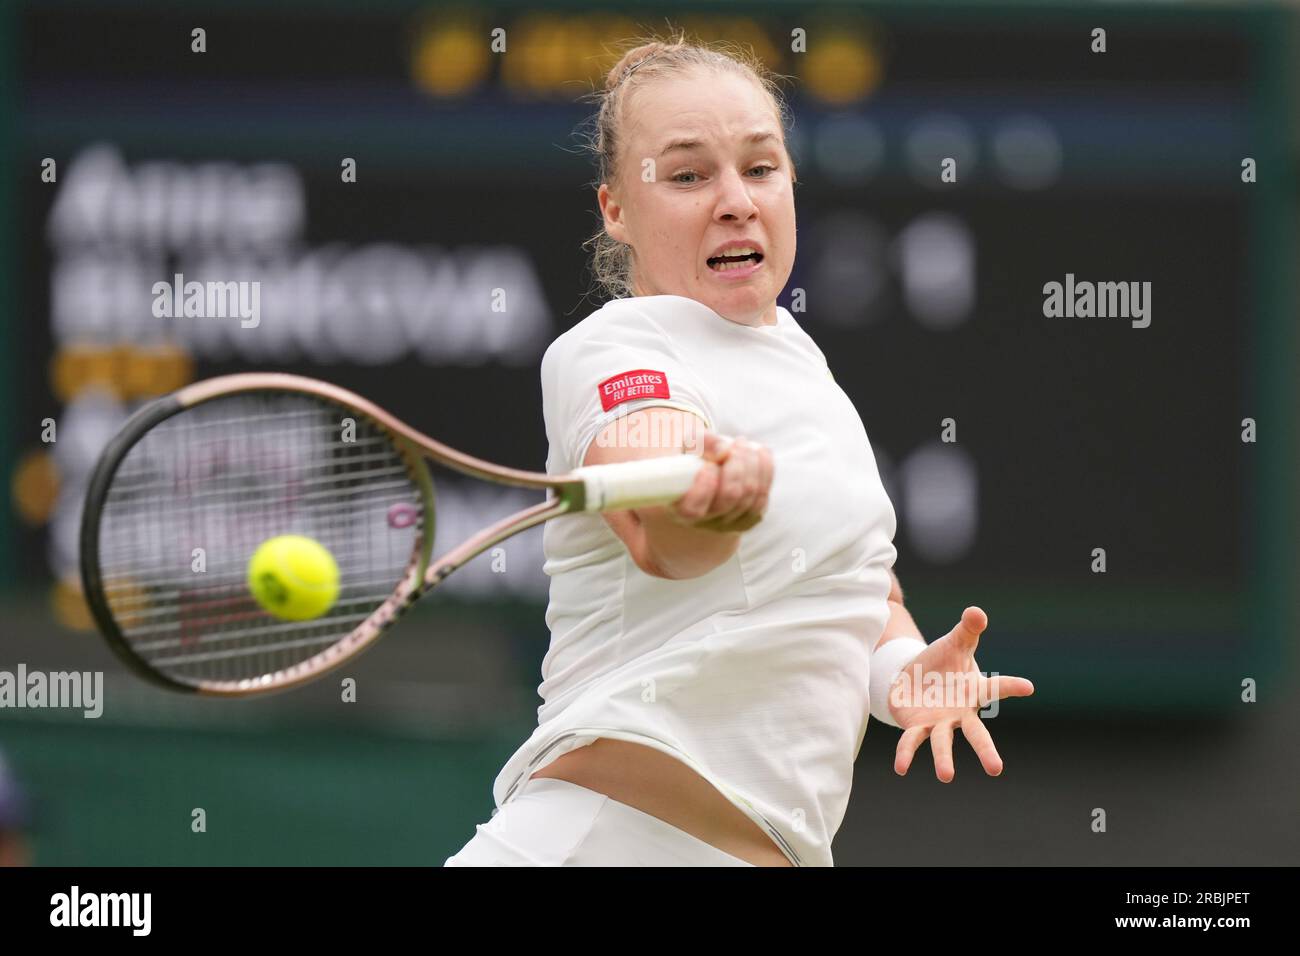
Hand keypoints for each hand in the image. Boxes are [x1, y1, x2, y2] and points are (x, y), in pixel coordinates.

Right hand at [667, 432, 772, 532]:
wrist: (706, 474)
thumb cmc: (692, 460)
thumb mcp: (688, 446)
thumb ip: (701, 443)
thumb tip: (724, 452)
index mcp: (680, 509)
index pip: (693, 510)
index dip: (704, 487)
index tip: (709, 465)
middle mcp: (704, 522)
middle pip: (729, 498)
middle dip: (737, 466)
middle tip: (737, 442)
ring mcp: (729, 524)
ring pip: (750, 496)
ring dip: (752, 464)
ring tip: (744, 443)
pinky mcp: (749, 520)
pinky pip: (762, 497)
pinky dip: (765, 471)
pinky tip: (760, 453)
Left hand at [888, 607, 1033, 781]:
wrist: (915, 677)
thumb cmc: (942, 662)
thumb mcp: (955, 642)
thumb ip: (967, 630)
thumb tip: (976, 612)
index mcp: (973, 690)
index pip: (994, 687)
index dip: (1010, 686)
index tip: (1028, 686)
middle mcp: (960, 712)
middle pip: (975, 733)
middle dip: (985, 751)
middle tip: (996, 769)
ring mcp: (938, 722)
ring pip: (942, 742)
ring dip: (944, 758)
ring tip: (946, 776)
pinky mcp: (916, 726)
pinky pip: (911, 741)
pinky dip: (906, 753)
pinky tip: (901, 768)